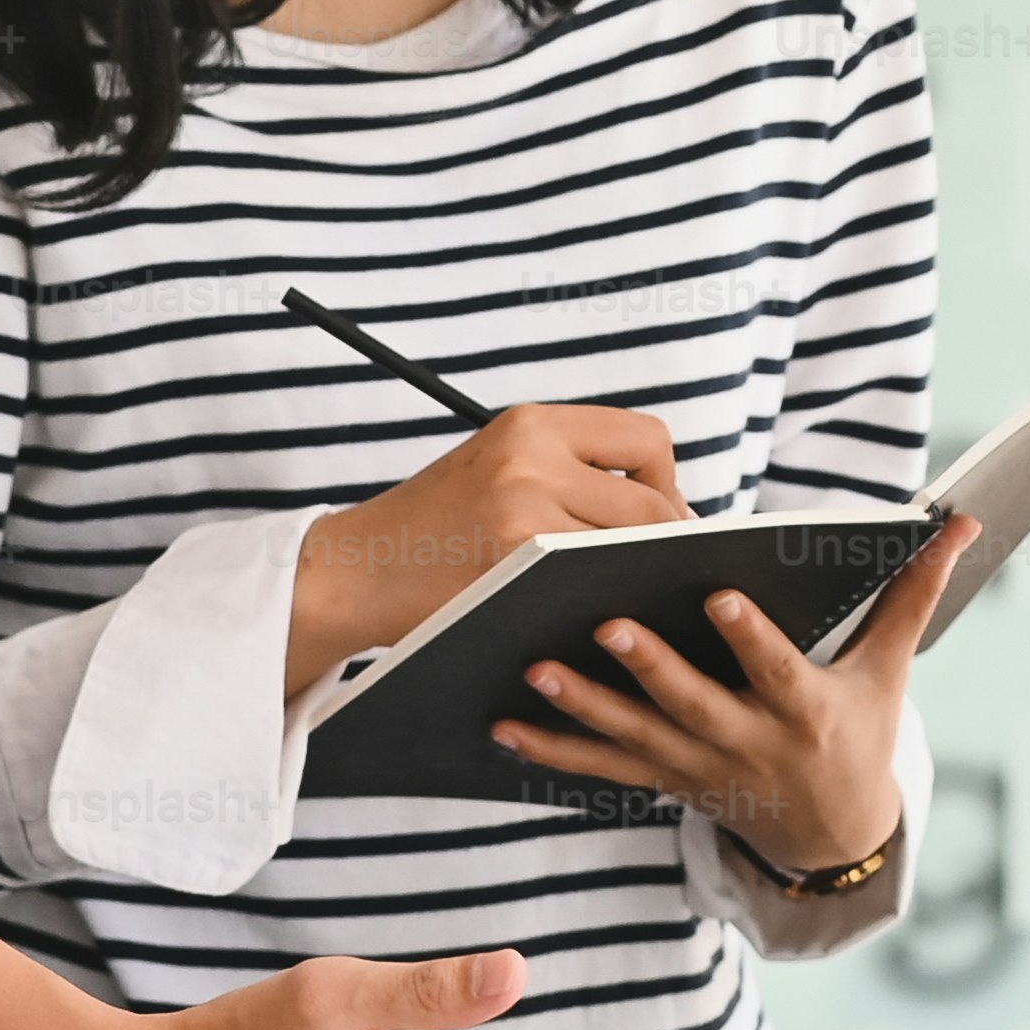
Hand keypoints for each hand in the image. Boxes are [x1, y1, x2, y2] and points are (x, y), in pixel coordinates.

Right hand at [287, 403, 689, 699]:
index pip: (646, 439)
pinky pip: (594, 581)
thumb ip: (572, 469)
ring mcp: (523, 508)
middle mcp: (530, 454)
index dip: (665, 484)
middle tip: (646, 569)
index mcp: (530, 422)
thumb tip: (672, 509)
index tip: (653, 518)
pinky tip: (584, 606)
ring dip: (636, 572)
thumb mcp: (500, 465)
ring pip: (631, 546)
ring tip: (614, 586)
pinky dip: (602, 597)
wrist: (357, 569)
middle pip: (654, 502)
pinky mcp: (514, 559)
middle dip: (663, 541)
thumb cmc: (437, 526)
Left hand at [504, 518, 972, 877]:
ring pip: (635, 739)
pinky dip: (554, 750)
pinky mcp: (666, 783)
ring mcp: (701, 771)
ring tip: (534, 670)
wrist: (831, 835)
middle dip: (648, 669)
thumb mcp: (889, 671)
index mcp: (806, 714)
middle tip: (604, 625)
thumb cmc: (859, 731)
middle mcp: (749, 748)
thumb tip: (961, 521)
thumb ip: (915, 594)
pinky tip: (504, 725)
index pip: (777, 674)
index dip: (751, 640)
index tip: (718, 596)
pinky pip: (603, 769)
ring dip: (582, 709)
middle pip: (692, 706)